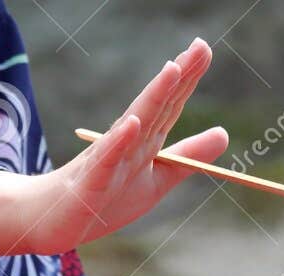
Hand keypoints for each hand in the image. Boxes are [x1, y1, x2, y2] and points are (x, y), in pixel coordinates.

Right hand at [0, 38, 227, 258]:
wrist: (58, 221)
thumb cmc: (107, 198)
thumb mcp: (157, 178)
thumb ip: (188, 156)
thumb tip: (224, 133)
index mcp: (144, 140)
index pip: (170, 104)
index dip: (188, 78)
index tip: (204, 48)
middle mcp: (128, 142)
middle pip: (157, 105)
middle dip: (178, 76)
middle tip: (199, 45)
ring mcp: (108, 159)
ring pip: (134, 125)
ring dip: (153, 97)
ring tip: (172, 70)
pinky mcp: (91, 181)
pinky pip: (106, 160)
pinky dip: (119, 142)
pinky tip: (133, 124)